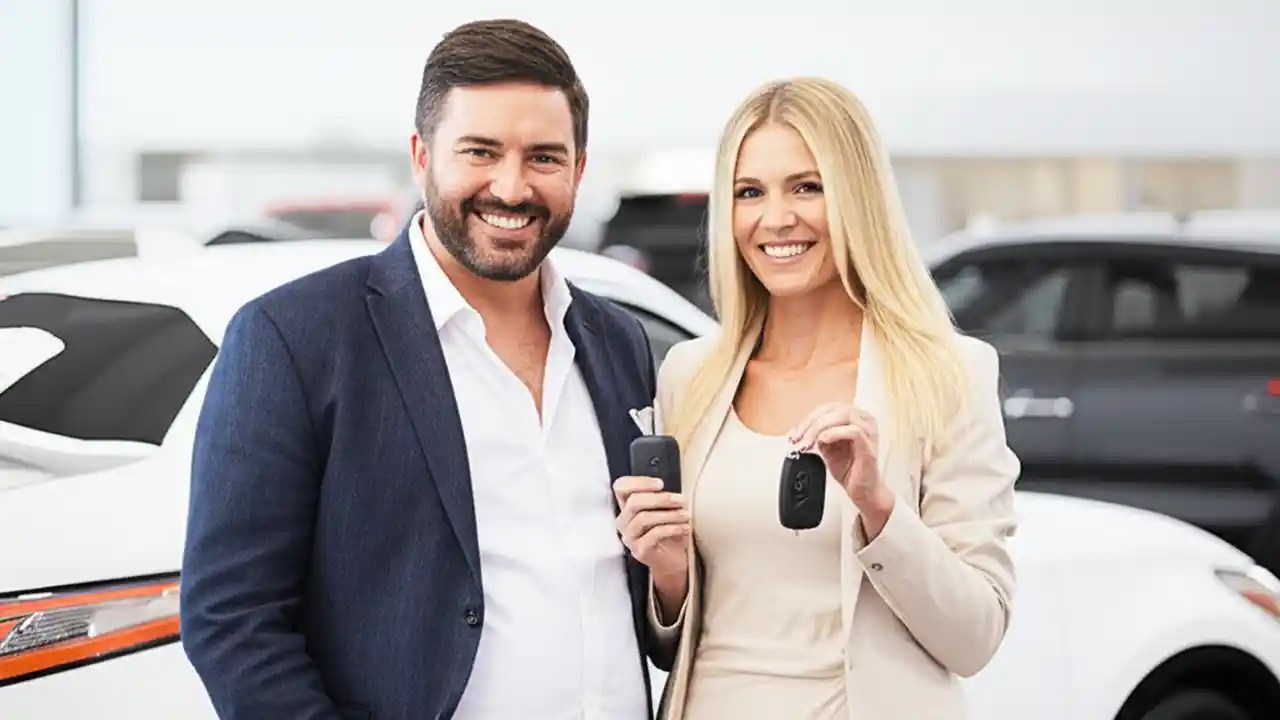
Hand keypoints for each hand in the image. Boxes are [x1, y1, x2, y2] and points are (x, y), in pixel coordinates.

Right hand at [613, 476, 690, 582]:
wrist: (671, 561)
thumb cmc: (668, 533)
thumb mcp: (664, 512)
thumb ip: (661, 500)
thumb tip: (674, 493)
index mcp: (628, 507)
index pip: (621, 487)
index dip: (639, 482)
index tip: (660, 483)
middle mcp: (624, 521)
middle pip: (634, 502)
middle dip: (660, 498)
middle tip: (680, 500)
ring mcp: (629, 537)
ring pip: (644, 518)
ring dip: (669, 514)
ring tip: (686, 515)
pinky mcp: (639, 550)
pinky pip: (654, 534)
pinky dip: (673, 528)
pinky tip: (685, 528)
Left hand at [789, 403, 894, 531]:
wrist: (863, 491)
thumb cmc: (850, 469)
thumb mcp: (827, 448)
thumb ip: (817, 436)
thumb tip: (802, 432)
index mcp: (855, 417)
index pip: (828, 408)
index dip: (809, 418)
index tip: (795, 433)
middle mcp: (864, 420)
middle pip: (834, 408)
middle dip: (811, 422)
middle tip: (798, 437)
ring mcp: (869, 431)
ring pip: (843, 415)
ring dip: (819, 427)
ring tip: (807, 442)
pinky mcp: (869, 446)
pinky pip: (853, 431)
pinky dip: (834, 433)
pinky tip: (822, 441)